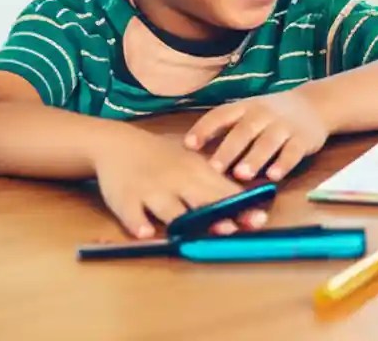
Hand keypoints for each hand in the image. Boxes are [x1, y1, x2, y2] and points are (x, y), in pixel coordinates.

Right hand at [94, 131, 261, 238]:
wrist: (119, 144)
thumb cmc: (164, 160)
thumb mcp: (194, 167)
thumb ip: (217, 187)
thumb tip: (249, 207)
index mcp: (199, 173)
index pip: (225, 192)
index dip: (242, 208)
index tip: (258, 220)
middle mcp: (178, 181)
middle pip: (201, 200)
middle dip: (216, 215)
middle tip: (231, 229)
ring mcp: (151, 190)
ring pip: (168, 208)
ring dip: (180, 221)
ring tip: (188, 233)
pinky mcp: (125, 198)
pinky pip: (131, 212)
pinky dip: (137, 222)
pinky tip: (144, 233)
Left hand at [185, 91, 330, 181]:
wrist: (315, 104)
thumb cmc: (271, 114)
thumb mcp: (248, 112)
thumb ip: (225, 128)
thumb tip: (191, 151)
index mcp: (245, 107)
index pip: (221, 115)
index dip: (205, 129)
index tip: (188, 145)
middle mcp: (263, 114)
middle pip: (244, 131)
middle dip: (229, 149)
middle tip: (214, 168)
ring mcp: (285, 126)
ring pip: (268, 142)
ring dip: (254, 158)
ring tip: (242, 175)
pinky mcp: (304, 139)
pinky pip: (293, 152)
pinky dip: (283, 164)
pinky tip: (274, 177)